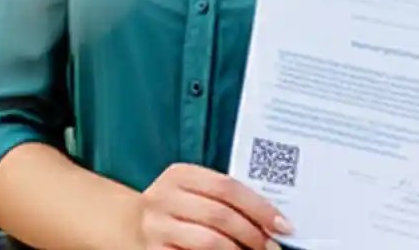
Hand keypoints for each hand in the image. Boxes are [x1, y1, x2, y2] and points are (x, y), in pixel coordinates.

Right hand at [136, 163, 291, 249]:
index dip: (259, 207)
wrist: (134, 224)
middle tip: (271, 247)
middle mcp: (162, 197)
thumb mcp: (195, 192)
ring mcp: (155, 226)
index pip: (226, 187)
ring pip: (209, 241)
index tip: (283, 225)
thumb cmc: (178, 207)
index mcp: (178, 175)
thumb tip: (273, 221)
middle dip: (253, 235)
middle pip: (219, 215)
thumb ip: (226, 199)